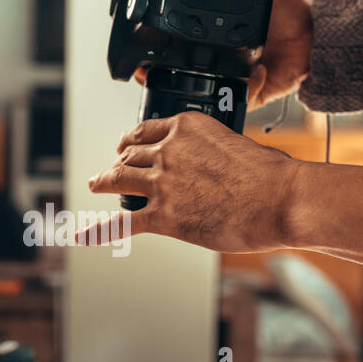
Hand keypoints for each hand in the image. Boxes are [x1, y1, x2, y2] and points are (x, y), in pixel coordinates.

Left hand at [81, 111, 302, 252]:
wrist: (279, 200)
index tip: (129, 146)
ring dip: (104, 182)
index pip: (146, 131)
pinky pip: (121, 223)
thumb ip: (212, 152)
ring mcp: (162, 184)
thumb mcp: (236, 143)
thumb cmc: (270, 175)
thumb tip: (209, 168)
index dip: (134, 142)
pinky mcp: (163, 216)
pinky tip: (83, 234)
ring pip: (119, 180)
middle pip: (130, 156)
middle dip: (119, 162)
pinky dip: (99, 230)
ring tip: (97, 184)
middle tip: (112, 170)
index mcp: (186, 127)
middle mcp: (168, 151)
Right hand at [133, 0, 312, 109]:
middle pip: (182, 78)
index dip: (157, 58)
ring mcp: (234, 79)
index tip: (143, 60)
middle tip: (156, 75)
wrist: (318, 29)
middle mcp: (220, 60)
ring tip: (212, 75)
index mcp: (214, 36)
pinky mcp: (254, 94)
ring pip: (206, 95)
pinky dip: (248, 86)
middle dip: (169, 80)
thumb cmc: (287, 7)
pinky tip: (260, 70)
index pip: (177, 50)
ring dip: (205, 89)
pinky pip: (240, 100)